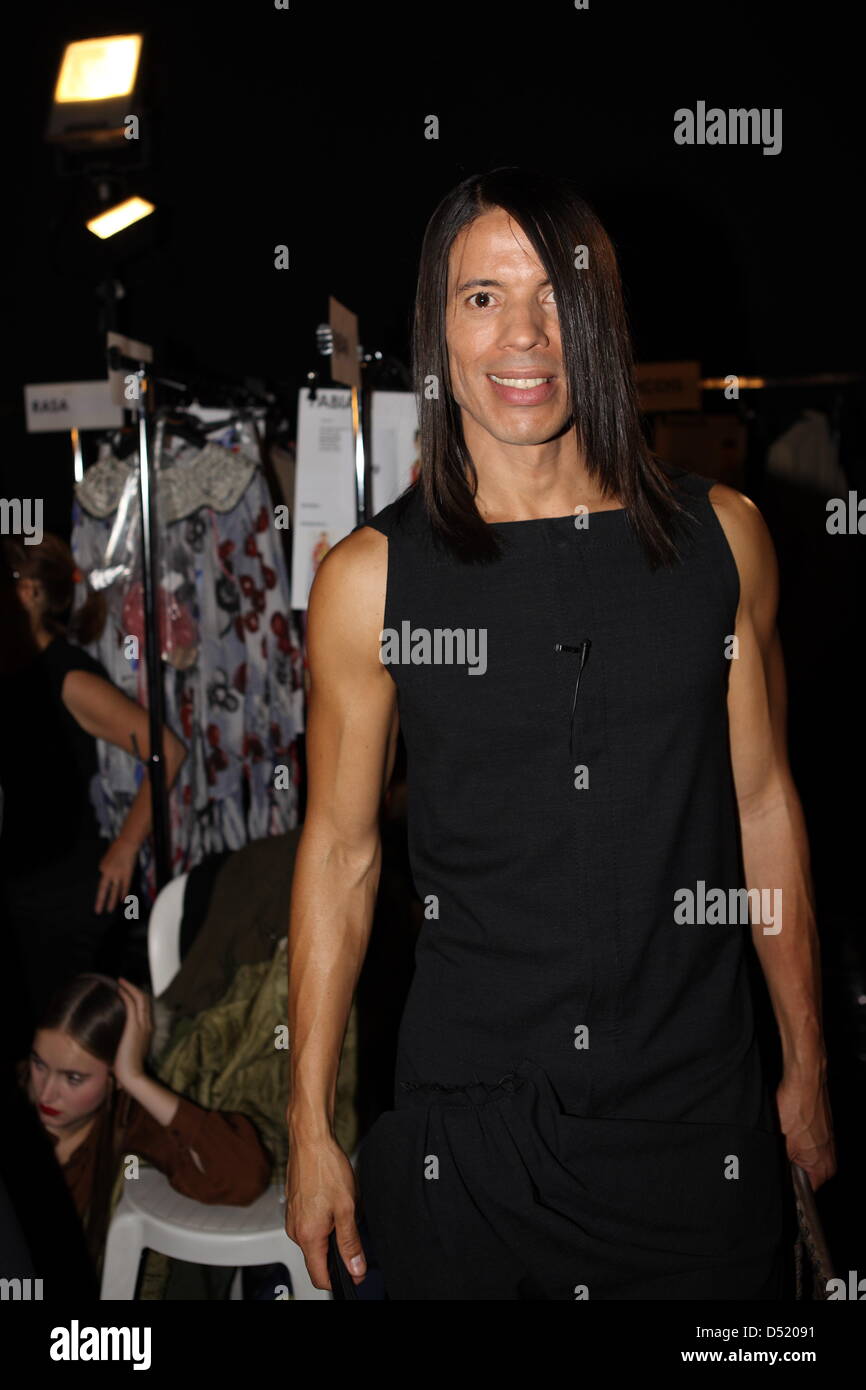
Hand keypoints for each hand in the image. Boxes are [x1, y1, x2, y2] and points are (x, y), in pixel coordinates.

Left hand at [95, 836, 138, 912]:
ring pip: (114, 891)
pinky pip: (125, 886)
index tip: (107, 882)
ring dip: (112, 901)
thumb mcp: (107, 857)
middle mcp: (108, 873)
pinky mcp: (127, 875)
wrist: (127, 844)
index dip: (105, 880)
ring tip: (109, 910)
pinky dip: (124, 894)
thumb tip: (106, 873)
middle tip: (97, 911)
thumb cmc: (117, 848)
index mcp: (102, 868)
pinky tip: (122, 900)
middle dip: (100, 901)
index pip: (102, 878)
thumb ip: (106, 866)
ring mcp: (118, 875)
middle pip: (103, 890)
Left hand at [113, 978, 153, 1089]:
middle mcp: (148, 1024)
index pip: (145, 1007)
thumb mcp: (129, 1048)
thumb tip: (115, 1033)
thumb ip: (126, 1038)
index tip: (126, 990)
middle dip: (133, 988)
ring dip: (129, 988)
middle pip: (145, 999)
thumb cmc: (127, 1065)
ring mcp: (142, 1025)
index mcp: (148, 1029)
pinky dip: (126, 995)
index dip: (137, 996)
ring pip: (140, 999)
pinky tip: (119, 991)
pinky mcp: (135, 1026)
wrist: (132, 1074)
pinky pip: (132, 1005)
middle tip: (122, 982)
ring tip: (120, 982)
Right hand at [284, 1138, 366, 1290]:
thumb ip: (350, 1242)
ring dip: (331, 1235)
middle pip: (317, 1260)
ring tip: (343, 1210)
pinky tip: (332, 1203)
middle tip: (354, 1232)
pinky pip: (310, 1227)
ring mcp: (293, 1220)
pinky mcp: (294, 1209)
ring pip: (315, 1242)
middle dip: (337, 1254)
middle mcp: (296, 1231)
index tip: (355, 1273)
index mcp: (308, 1236)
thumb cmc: (325, 1168)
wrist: (310, 1142)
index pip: (319, 1277)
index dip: (340, 1279)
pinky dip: (323, 1223)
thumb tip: (355, 1268)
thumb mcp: (346, 1208)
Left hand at [776, 1067, 836, 1191]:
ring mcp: (827, 1144)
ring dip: (790, 1150)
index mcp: (823, 1169)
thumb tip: (774, 1177)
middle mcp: (829, 1159)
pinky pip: (804, 1142)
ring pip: (801, 1157)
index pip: (804, 1192)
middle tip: (780, 1149)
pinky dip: (794, 1137)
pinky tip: (788, 1127)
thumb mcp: (780, 1145)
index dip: (787, 1184)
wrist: (804, 1081)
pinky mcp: (821, 1131)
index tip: (777, 1174)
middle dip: (787, 1165)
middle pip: (802, 1174)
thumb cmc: (796, 1108)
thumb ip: (781, 1168)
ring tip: (785, 1136)